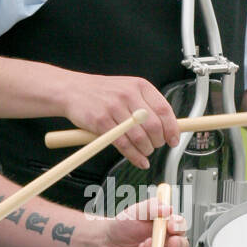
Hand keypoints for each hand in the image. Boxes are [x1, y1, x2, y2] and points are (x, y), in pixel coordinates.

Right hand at [63, 74, 179, 169]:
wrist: (72, 90)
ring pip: (139, 137)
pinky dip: (134, 156)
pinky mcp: (101, 122)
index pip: (164, 109)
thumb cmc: (101, 92)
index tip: (174, 139)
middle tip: (156, 146)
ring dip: (146, 150)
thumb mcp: (128, 89)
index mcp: (139, 86)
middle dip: (158, 142)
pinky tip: (139, 160)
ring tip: (145, 153)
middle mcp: (128, 95)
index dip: (172, 128)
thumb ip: (146, 104)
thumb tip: (167, 126)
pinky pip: (123, 144)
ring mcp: (114, 108)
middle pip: (154, 126)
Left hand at [96, 196, 188, 246]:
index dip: (178, 226)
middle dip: (178, 244)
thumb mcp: (135, 211)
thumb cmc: (122, 226)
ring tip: (144, 244)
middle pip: (182, 245)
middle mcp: (165, 242)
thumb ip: (151, 207)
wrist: (105, 243)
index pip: (180, 226)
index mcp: (165, 226)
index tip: (171, 225)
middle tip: (169, 241)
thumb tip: (167, 208)